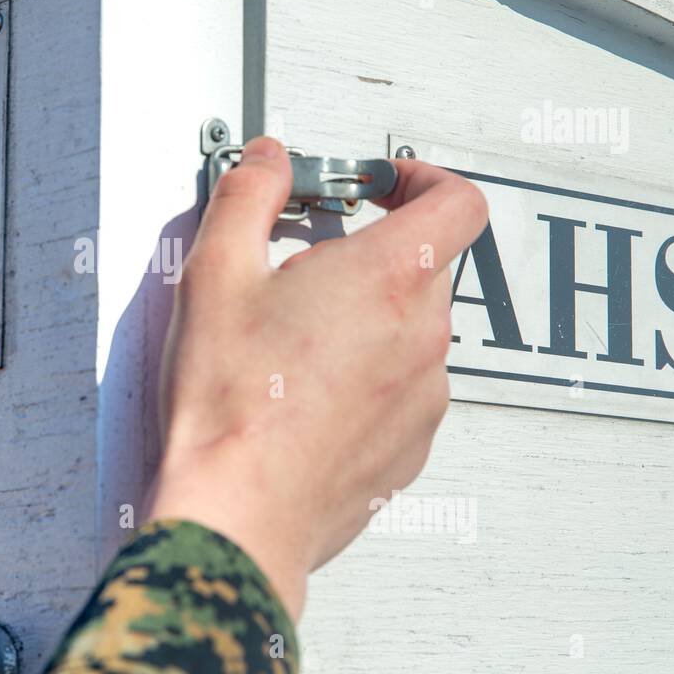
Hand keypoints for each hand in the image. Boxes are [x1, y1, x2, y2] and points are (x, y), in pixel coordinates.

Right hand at [144, 136, 488, 620]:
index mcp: (389, 277)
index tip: (385, 186)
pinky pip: (404, 388)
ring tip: (296, 339)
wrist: (239, 514)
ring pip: (413, 329)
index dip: (425, 179)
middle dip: (372, 254)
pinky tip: (305, 393)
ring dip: (369, 318)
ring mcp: (424, 396)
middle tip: (308, 266)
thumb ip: (247, 193)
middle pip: (428, 264)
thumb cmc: (231, 404)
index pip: (459, 200)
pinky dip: (369, 376)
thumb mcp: (215, 272)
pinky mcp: (410, 446)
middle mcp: (423, 334)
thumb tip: (266, 160)